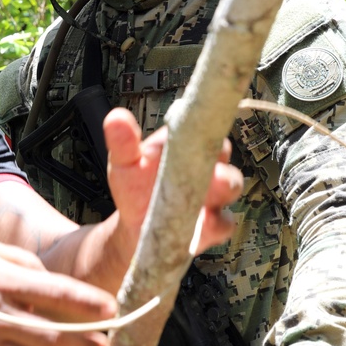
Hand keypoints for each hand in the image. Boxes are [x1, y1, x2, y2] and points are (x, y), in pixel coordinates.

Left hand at [104, 111, 241, 255]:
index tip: (196, 125)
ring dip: (224, 188)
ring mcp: (212, 195)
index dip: (203, 124)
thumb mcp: (125, 164)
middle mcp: (205, 166)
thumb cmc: (134, 188)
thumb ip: (123, 143)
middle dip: (219, 155)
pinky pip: (223, 223)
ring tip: (212, 192)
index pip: (201, 127)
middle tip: (211, 162)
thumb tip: (116, 118)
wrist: (135, 227)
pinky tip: (204, 224)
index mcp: (185, 146)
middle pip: (222, 154)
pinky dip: (216, 224)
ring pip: (230, 186)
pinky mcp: (213, 225)